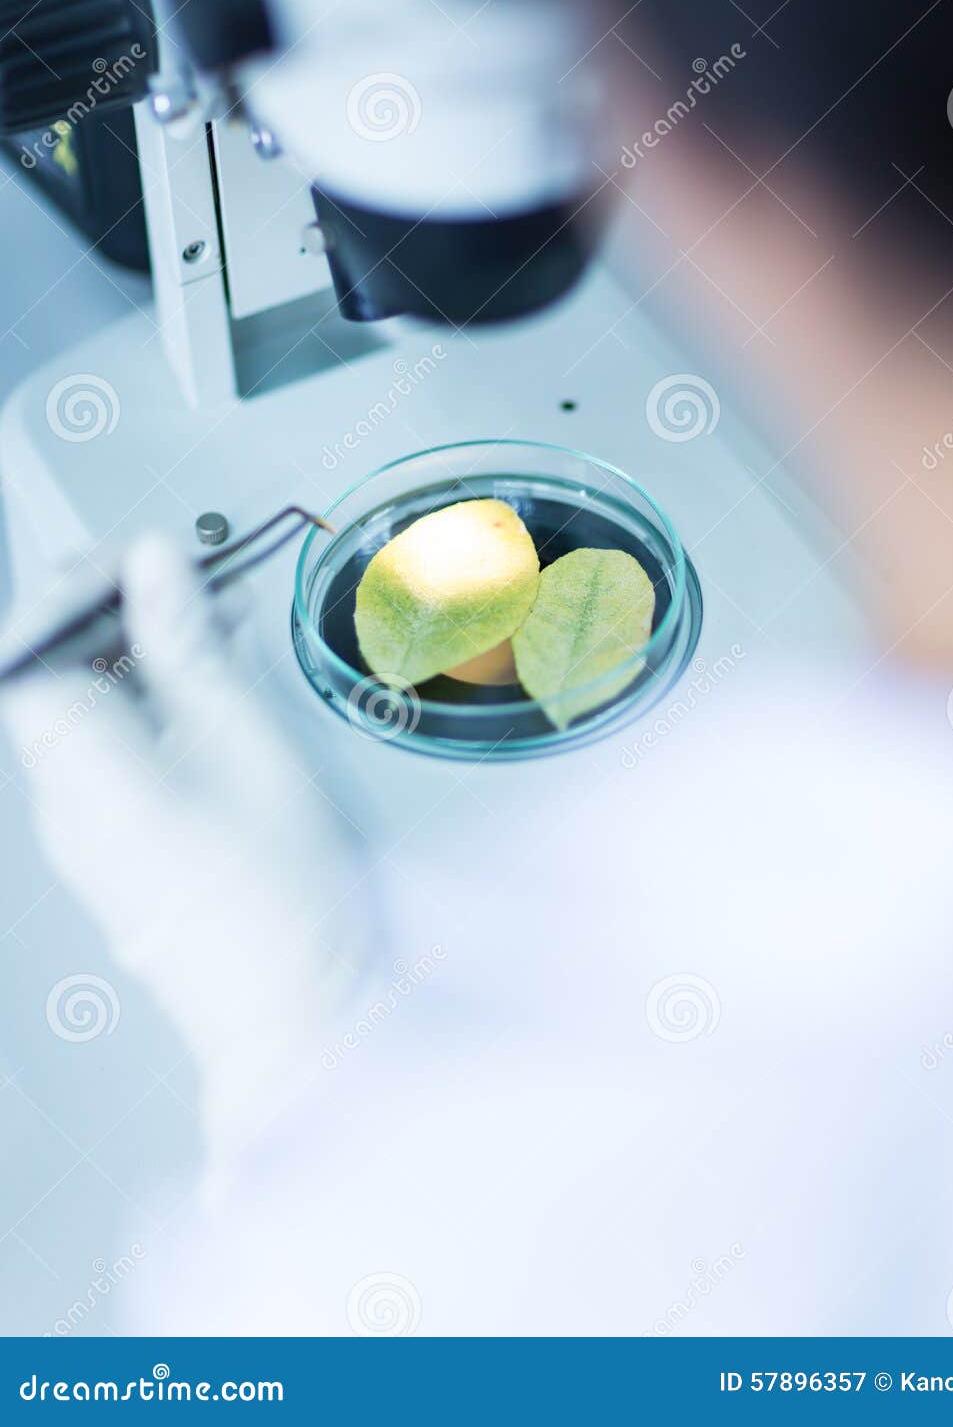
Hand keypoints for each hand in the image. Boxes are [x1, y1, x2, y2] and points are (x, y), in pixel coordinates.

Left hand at [1, 534, 367, 1186]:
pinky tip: (227, 683)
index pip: (29, 647)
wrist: (303, 1015)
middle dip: (121, 612)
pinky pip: (124, 752)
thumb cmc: (282, 894)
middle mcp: (63, 800)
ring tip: (231, 622)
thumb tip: (154, 561)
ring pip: (95, 708)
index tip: (150, 557)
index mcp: (77, 769)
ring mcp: (90, 829)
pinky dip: (165, 706)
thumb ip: (188, 644)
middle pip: (58, 673)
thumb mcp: (245, 739)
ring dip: (150, 654)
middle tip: (201, 577)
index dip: (78, 587)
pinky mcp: (125, 846)